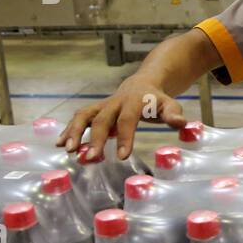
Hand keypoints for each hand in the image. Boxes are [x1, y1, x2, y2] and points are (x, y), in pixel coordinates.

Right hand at [56, 75, 188, 159]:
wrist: (143, 84)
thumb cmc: (157, 100)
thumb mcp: (170, 105)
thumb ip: (174, 114)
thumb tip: (182, 124)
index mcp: (135, 101)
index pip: (128, 119)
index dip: (125, 137)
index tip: (122, 156)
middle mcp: (115, 102)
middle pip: (102, 119)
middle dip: (94, 138)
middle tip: (89, 158)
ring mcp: (102, 105)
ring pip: (84, 115)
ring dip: (74, 131)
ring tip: (67, 150)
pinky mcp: (94, 109)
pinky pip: (79, 118)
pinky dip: (69, 129)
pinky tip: (60, 144)